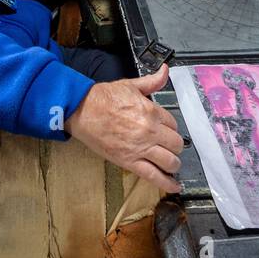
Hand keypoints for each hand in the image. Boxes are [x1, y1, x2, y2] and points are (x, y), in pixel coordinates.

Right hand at [65, 64, 183, 192]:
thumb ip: (152, 81)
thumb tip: (165, 71)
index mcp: (151, 111)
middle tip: (169, 147)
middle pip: (176, 144)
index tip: (166, 130)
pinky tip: (174, 186)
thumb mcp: (131, 85)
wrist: (82, 110)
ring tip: (171, 164)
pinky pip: (154, 176)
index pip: (174, 124)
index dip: (171, 128)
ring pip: (170, 161)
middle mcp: (150, 131)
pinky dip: (167, 183)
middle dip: (175, 146)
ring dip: (173, 164)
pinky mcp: (129, 161)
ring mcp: (141, 148)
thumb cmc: (103, 98)